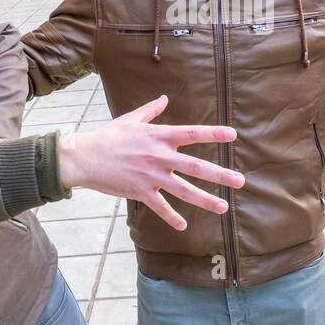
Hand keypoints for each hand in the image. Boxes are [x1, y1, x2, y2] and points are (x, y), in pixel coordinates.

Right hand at [57, 95, 244, 231]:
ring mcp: (152, 176)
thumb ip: (151, 110)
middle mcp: (160, 156)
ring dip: (205, 200)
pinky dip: (172, 218)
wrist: (85, 157)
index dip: (213, 134)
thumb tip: (164, 98)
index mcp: (159, 136)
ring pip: (184, 190)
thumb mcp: (131, 119)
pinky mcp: (141, 192)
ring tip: (224, 208)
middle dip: (221, 175)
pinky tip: (184, 226)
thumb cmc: (108, 136)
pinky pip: (160, 207)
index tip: (233, 135)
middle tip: (240, 181)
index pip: (192, 134)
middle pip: (196, 167)